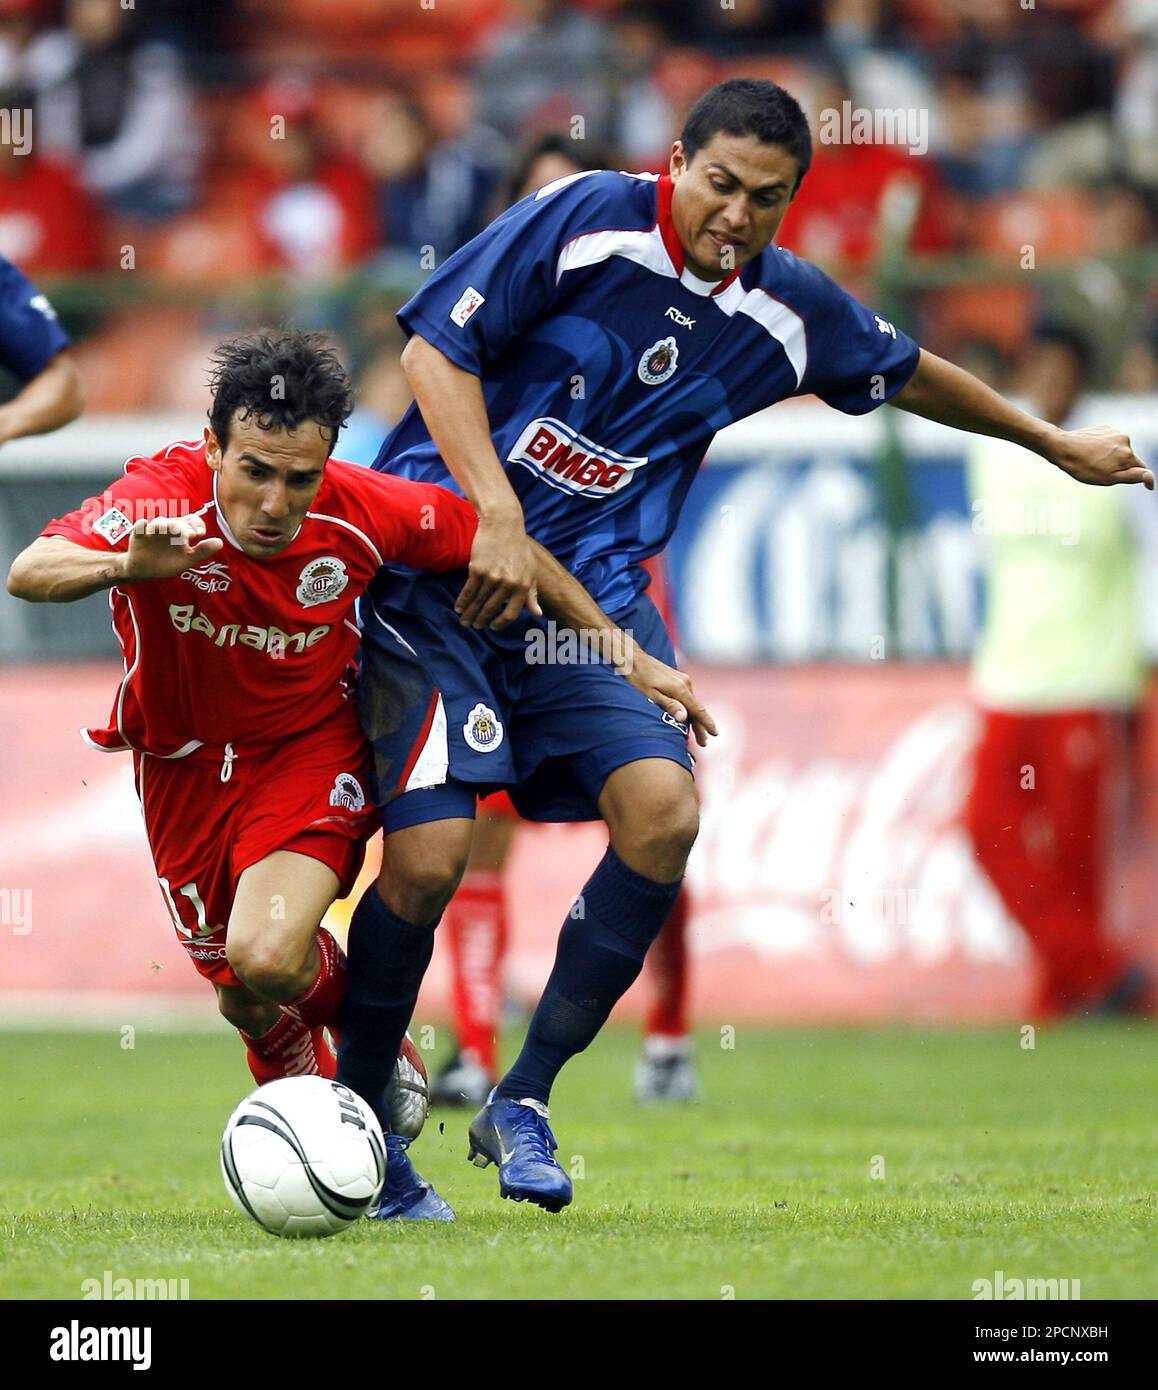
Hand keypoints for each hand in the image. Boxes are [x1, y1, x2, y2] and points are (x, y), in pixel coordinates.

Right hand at [123, 514, 223, 582]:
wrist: (145, 570)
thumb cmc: (168, 561)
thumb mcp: (187, 559)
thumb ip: (202, 551)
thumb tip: (220, 542)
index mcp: (182, 531)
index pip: (192, 521)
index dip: (197, 525)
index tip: (200, 535)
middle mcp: (169, 527)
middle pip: (176, 522)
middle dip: (182, 527)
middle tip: (188, 535)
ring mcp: (153, 530)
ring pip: (159, 523)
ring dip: (163, 525)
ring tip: (166, 529)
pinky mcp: (139, 535)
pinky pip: (139, 527)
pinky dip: (141, 525)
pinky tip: (144, 525)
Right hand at [455, 510, 540, 628]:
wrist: (502, 524)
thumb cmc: (519, 548)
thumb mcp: (530, 571)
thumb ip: (532, 594)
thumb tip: (537, 614)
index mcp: (523, 586)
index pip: (511, 613)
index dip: (501, 623)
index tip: (493, 626)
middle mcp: (508, 583)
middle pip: (492, 609)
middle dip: (481, 620)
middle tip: (475, 626)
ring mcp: (492, 577)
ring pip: (478, 601)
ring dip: (470, 613)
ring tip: (464, 621)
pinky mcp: (477, 569)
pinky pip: (468, 590)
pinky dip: (462, 601)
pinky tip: (459, 608)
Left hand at [623, 647, 717, 747]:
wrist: (633, 658)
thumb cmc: (638, 677)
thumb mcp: (650, 694)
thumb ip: (669, 705)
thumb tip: (684, 717)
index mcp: (680, 688)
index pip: (698, 709)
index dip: (707, 723)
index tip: (715, 733)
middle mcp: (685, 683)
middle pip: (696, 708)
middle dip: (701, 725)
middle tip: (704, 743)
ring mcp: (682, 679)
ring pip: (691, 702)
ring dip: (694, 717)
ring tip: (697, 733)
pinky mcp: (677, 678)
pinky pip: (686, 696)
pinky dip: (688, 708)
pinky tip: (687, 716)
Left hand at [1048, 425, 1153, 489]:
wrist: (1062, 447)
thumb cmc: (1083, 467)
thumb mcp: (1108, 478)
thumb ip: (1132, 476)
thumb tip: (1150, 477)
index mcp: (1128, 455)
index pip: (1141, 468)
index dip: (1137, 476)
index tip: (1130, 482)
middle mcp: (1125, 440)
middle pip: (1128, 458)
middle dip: (1118, 466)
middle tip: (1099, 470)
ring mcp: (1115, 432)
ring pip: (1118, 450)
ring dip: (1110, 456)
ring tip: (1092, 460)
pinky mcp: (1105, 428)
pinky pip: (1109, 441)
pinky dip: (1103, 448)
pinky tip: (1089, 451)